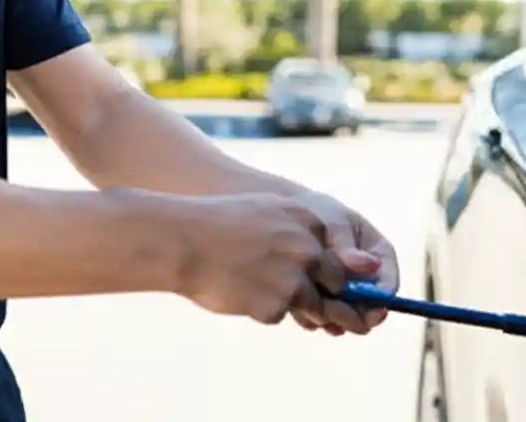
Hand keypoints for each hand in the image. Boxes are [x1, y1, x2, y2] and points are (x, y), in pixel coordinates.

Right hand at [172, 193, 345, 326]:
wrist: (184, 241)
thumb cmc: (222, 223)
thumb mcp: (269, 210)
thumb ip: (304, 230)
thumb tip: (331, 257)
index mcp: (310, 222)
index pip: (341, 255)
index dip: (330, 269)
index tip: (316, 272)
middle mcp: (309, 251)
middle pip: (334, 284)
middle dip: (315, 288)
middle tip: (280, 280)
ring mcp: (294, 281)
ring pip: (308, 303)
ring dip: (285, 298)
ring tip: (250, 278)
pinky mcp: (276, 307)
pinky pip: (278, 315)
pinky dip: (261, 308)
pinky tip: (238, 289)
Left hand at [290, 191, 398, 336]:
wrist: (279, 216)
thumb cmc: (312, 212)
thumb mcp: (332, 223)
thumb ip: (347, 246)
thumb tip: (369, 265)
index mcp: (376, 253)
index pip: (388, 281)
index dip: (382, 299)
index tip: (374, 311)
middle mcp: (363, 277)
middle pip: (369, 307)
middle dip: (355, 316)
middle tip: (338, 320)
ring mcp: (343, 292)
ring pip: (345, 317)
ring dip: (332, 319)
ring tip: (312, 309)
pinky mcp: (320, 301)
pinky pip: (322, 319)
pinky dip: (312, 318)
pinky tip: (298, 308)